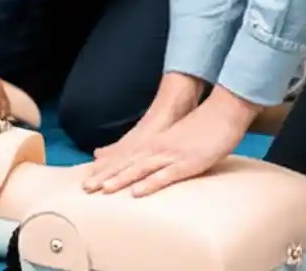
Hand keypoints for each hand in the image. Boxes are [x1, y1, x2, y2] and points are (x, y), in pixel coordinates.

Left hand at [84, 89, 257, 196]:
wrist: (221, 112)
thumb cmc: (202, 126)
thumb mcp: (176, 137)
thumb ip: (161, 147)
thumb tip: (152, 157)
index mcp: (153, 143)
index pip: (124, 158)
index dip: (106, 169)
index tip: (88, 179)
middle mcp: (157, 148)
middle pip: (126, 164)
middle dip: (105, 176)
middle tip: (84, 187)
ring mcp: (170, 155)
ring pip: (140, 169)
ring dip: (121, 179)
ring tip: (102, 190)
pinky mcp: (186, 162)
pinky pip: (164, 175)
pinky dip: (149, 184)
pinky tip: (136, 192)